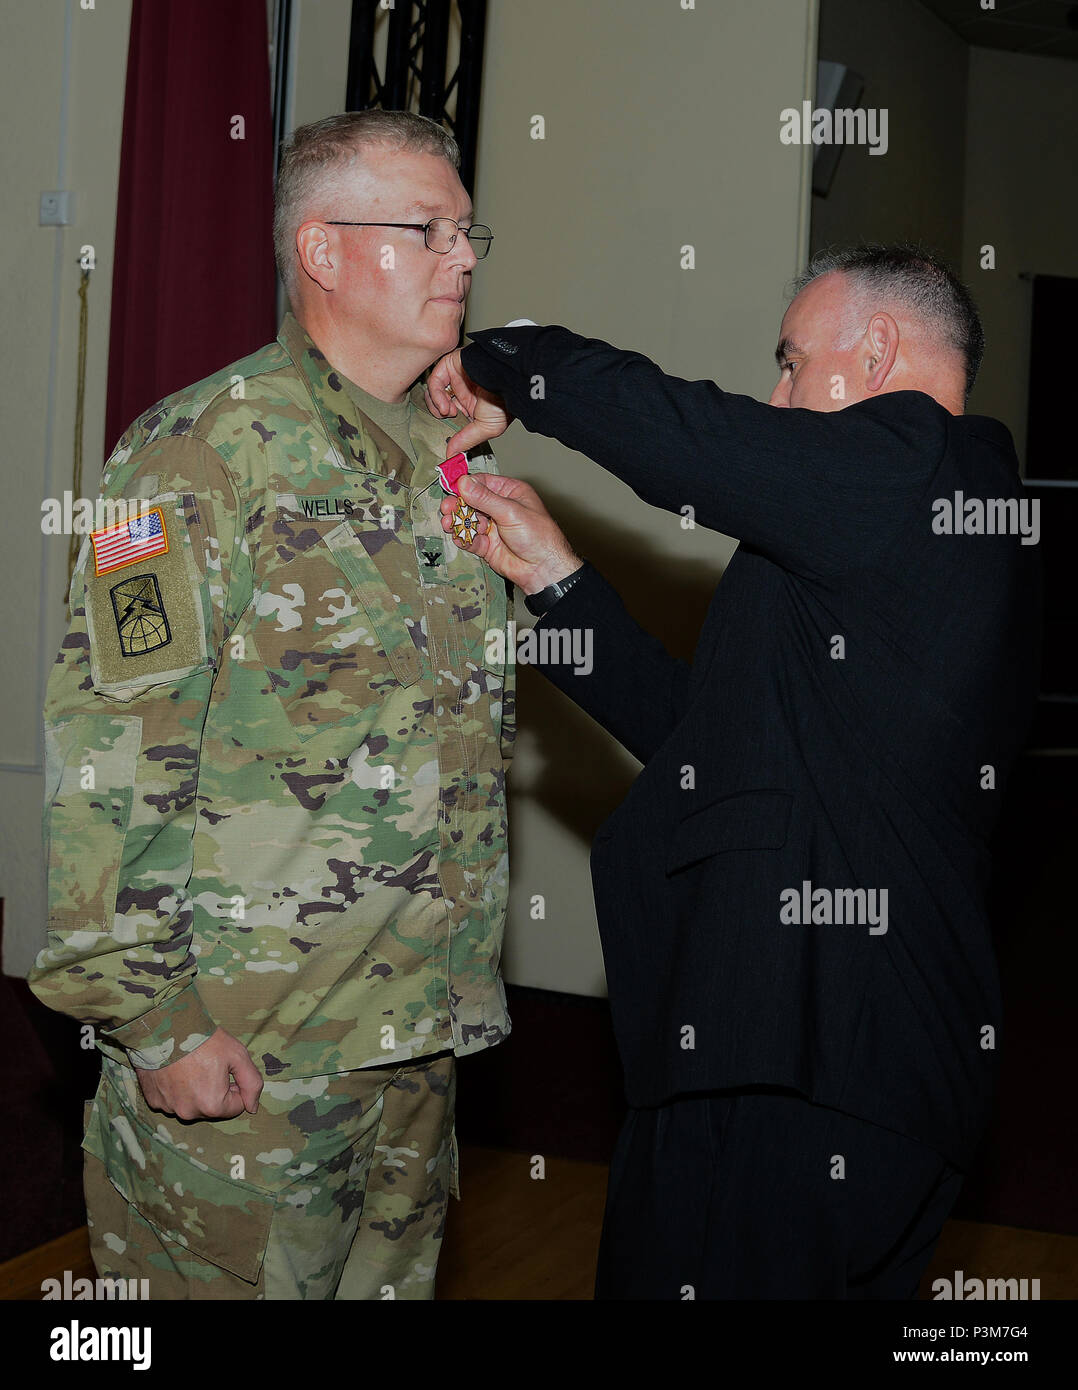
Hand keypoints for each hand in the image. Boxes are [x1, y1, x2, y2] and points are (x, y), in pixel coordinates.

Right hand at [135, 1027, 262, 1120]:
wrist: (165, 1027)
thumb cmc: (204, 1040)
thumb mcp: (238, 1055)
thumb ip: (251, 1083)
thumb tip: (252, 1108)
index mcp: (211, 1105)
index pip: (235, 1107)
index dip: (235, 1086)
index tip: (226, 1069)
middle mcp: (188, 1112)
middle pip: (212, 1108)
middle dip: (214, 1090)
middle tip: (207, 1065)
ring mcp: (168, 1107)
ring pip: (191, 1104)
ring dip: (194, 1090)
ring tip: (189, 1066)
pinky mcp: (153, 1100)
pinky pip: (171, 1099)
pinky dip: (175, 1088)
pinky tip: (174, 1070)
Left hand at [424, 349, 513, 453]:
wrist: (505, 378)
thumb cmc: (503, 400)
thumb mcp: (486, 428)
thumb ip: (466, 441)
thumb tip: (451, 455)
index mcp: (473, 408)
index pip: (451, 418)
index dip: (446, 428)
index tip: (445, 440)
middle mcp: (464, 393)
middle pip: (439, 405)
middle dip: (439, 417)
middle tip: (445, 423)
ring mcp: (456, 379)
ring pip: (434, 394)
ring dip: (436, 407)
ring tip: (447, 413)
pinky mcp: (450, 366)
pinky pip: (434, 381)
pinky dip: (436, 396)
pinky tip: (445, 406)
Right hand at [441, 473, 580, 593]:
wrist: (543, 569)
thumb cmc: (539, 537)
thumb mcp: (511, 512)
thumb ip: (485, 498)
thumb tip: (464, 483)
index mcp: (510, 493)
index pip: (482, 483)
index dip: (466, 485)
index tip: (451, 487)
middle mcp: (500, 508)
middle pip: (471, 502)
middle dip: (458, 505)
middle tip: (447, 508)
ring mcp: (493, 527)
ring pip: (468, 520)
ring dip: (457, 521)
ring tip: (448, 523)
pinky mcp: (487, 545)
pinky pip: (469, 538)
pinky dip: (462, 537)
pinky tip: (457, 536)